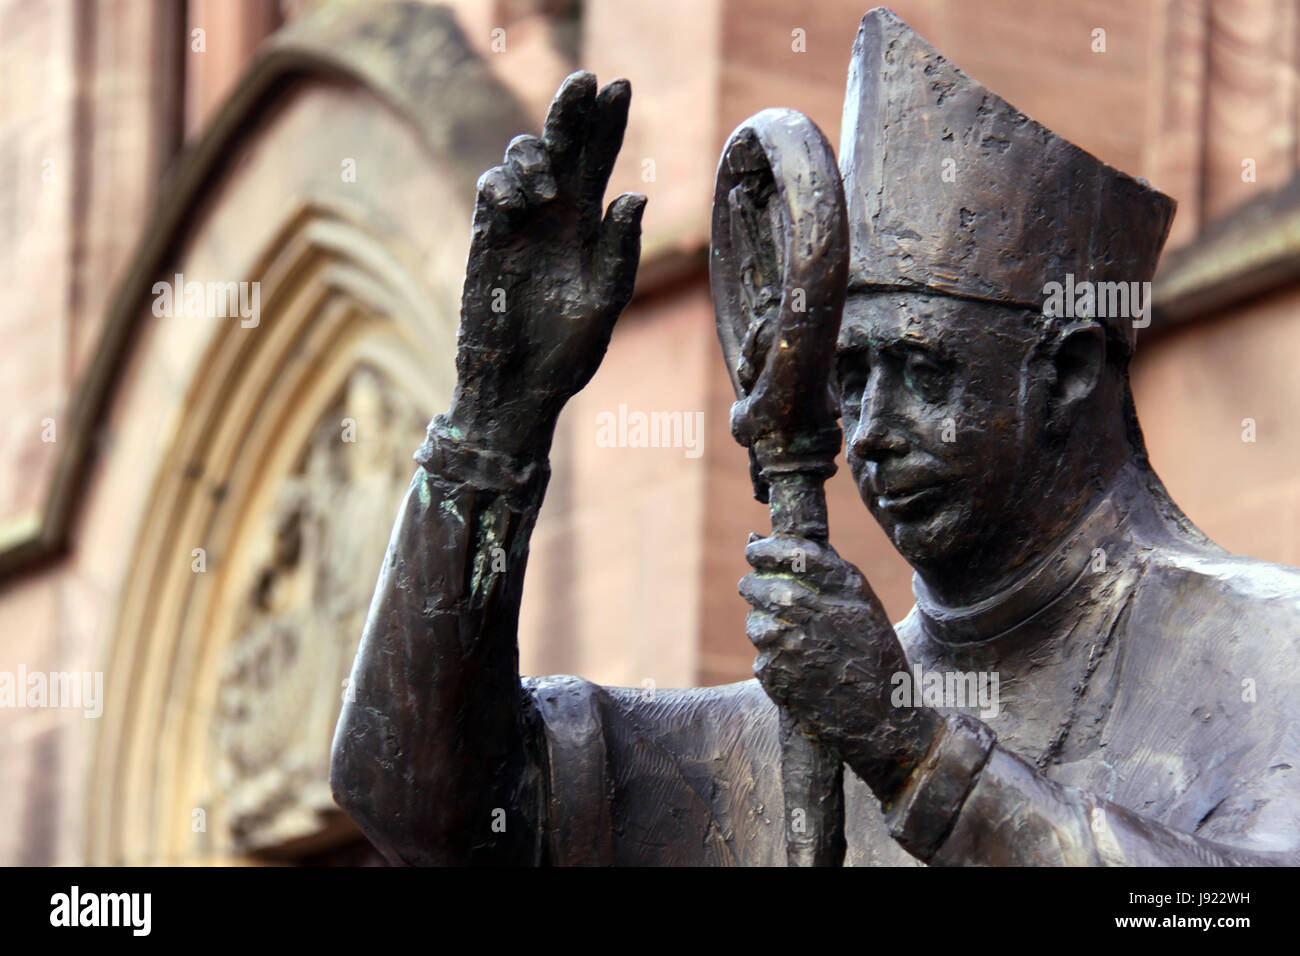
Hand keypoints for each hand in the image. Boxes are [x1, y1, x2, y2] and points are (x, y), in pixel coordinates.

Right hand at [447, 71, 645, 458]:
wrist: (519, 390)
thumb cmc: (566, 354)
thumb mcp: (604, 302)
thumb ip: (619, 251)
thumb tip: (633, 194)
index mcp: (586, 228)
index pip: (598, 162)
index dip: (606, 123)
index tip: (619, 86)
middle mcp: (552, 219)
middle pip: (560, 147)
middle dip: (570, 111)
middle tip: (584, 81)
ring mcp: (517, 227)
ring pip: (519, 159)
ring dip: (533, 158)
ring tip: (547, 190)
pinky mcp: (485, 242)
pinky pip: (489, 192)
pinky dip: (501, 185)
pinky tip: (519, 202)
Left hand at [740, 534, 939, 800]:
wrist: (885, 724)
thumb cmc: (876, 660)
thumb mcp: (863, 607)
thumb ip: (819, 571)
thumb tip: (755, 538)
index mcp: (846, 589)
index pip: (792, 552)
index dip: (767, 549)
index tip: (755, 548)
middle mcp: (818, 612)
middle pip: (762, 586)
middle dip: (754, 586)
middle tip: (756, 590)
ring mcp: (795, 645)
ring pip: (757, 624)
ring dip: (764, 628)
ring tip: (794, 643)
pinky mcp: (780, 676)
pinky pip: (761, 659)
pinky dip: (773, 663)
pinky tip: (800, 672)